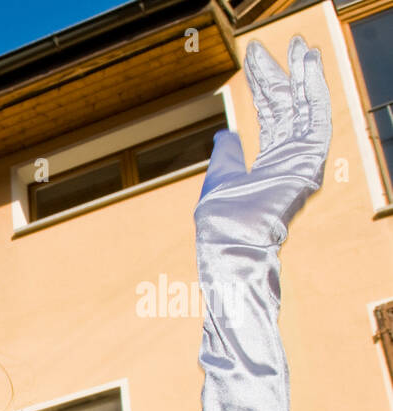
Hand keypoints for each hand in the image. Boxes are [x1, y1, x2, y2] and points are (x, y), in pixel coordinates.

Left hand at [194, 35, 330, 247]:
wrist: (228, 242)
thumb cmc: (221, 220)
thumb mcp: (220, 176)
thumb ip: (228, 153)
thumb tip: (225, 134)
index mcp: (270, 164)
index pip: (272, 115)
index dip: (266, 85)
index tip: (255, 58)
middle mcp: (290, 160)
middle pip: (289, 108)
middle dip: (285, 73)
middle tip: (283, 41)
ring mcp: (301, 162)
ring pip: (307, 109)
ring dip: (306, 75)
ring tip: (302, 44)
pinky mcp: (309, 163)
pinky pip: (316, 119)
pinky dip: (314, 91)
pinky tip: (309, 66)